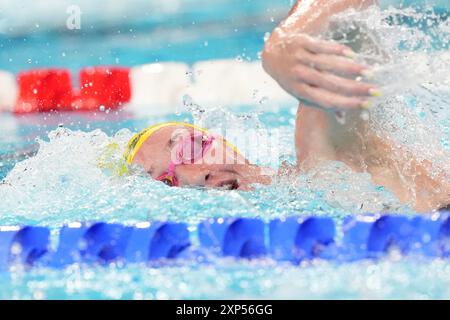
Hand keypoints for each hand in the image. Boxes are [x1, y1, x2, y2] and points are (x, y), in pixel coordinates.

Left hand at [262, 29, 379, 109]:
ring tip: (369, 72)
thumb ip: (320, 102)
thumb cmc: (292, 77)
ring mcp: (300, 59)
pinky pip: (322, 47)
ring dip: (351, 69)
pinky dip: (338, 51)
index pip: (326, 100)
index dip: (346, 103)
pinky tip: (352, 55)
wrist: (273, 53)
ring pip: (329, 65)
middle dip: (355, 88)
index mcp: (300, 91)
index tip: (366, 104)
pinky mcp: (302, 43)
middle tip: (375, 90)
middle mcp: (299, 76)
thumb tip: (342, 119)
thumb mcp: (301, 92)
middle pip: (331, 84)